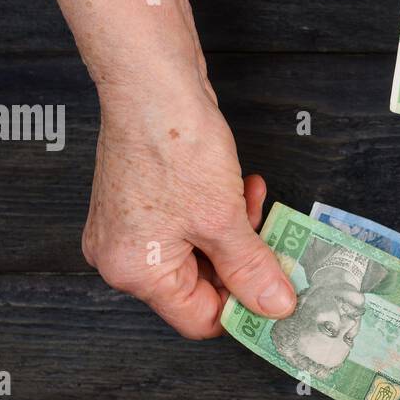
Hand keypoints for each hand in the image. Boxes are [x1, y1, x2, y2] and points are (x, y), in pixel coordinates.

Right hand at [82, 77, 295, 338]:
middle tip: (275, 244)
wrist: (152, 81)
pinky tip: (241, 189)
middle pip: (199, 286)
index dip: (243, 309)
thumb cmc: (172, 142)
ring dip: (235, 234)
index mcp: (134, 270)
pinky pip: (188, 226)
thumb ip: (251, 269)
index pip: (199, 318)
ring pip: (199, 253)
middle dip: (241, 264)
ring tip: (257, 204)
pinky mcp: (140, 203)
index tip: (278, 296)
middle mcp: (121, 255)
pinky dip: (217, 215)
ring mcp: (127, 228)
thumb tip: (275, 305)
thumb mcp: (224, 218)